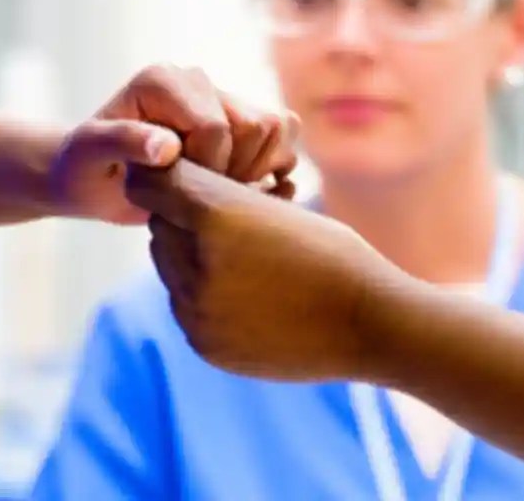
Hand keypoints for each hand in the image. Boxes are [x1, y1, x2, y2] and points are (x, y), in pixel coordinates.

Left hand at [51, 65, 297, 223]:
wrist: (92, 177)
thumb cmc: (84, 168)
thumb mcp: (88, 158)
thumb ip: (123, 144)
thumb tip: (167, 147)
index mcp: (161, 80)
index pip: (215, 127)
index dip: (206, 169)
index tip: (177, 191)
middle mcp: (197, 81)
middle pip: (256, 127)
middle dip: (234, 171)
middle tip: (196, 193)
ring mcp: (222, 99)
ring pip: (278, 129)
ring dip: (257, 170)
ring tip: (216, 191)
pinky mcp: (239, 121)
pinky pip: (284, 138)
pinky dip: (273, 169)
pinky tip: (241, 191)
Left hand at [125, 159, 411, 381]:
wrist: (370, 324)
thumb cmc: (331, 254)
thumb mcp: (277, 205)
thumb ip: (218, 196)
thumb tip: (174, 187)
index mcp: (216, 216)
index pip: (153, 185)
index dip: (165, 179)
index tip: (180, 179)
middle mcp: (196, 263)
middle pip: (160, 228)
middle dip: (181, 219)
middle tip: (220, 220)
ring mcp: (197, 310)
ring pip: (168, 269)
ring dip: (189, 258)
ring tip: (239, 259)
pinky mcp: (204, 344)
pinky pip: (183, 307)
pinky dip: (201, 297)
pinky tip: (244, 294)